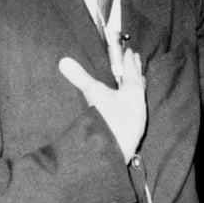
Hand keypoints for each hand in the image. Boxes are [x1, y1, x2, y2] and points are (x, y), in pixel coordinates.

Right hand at [58, 47, 146, 162]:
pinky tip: (126, 107)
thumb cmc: (109, 119)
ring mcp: (138, 118)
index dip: (130, 60)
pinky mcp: (134, 131)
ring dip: (134, 88)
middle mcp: (139, 103)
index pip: (132, 71)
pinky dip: (131, 104)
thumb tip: (64, 61)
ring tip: (133, 82)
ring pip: (138, 99)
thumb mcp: (93, 93)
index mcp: (134, 91)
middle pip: (138, 83)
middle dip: (135, 72)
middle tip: (135, 61)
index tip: (130, 52)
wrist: (115, 150)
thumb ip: (80, 77)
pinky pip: (134, 112)